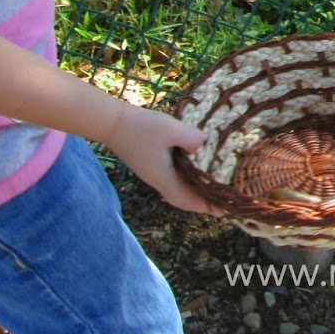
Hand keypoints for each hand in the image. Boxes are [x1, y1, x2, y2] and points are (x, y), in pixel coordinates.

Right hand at [105, 106, 224, 215]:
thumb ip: (192, 138)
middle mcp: (157, 179)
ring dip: (193, 193)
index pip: (187, 199)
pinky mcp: (149, 164)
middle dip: (201, 203)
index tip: (222, 212)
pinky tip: (192, 172)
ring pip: (176, 190)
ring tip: (210, 190)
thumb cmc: (141, 126)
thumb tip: (202, 147)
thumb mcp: (171, 129)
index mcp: (163, 177)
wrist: (112, 122)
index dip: (204, 207)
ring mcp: (152, 172)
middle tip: (221, 203)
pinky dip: (184, 181)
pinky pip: (171, 179)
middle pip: (182, 199)